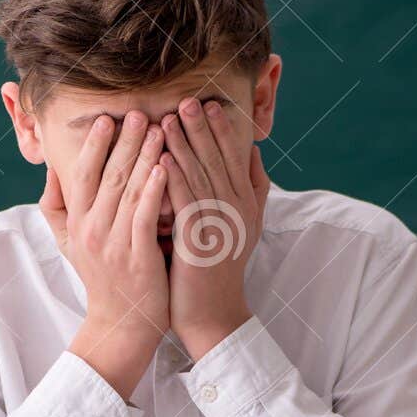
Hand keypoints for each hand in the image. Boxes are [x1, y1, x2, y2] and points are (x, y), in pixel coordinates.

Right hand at [40, 111, 170, 399]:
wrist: (121, 323)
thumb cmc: (102, 278)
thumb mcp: (70, 242)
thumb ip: (57, 206)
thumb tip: (51, 171)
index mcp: (77, 222)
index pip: (82, 173)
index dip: (94, 144)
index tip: (107, 118)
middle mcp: (91, 229)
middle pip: (107, 175)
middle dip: (124, 141)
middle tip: (138, 112)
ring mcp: (113, 243)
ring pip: (127, 191)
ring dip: (143, 156)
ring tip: (158, 128)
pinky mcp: (136, 257)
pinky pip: (144, 216)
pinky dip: (153, 190)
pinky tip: (166, 167)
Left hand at [160, 98, 270, 359]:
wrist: (213, 316)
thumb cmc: (217, 271)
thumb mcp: (243, 226)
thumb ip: (252, 189)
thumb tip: (254, 153)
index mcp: (246, 205)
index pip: (234, 159)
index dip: (222, 131)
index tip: (209, 104)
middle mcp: (238, 211)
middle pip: (219, 161)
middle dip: (203, 129)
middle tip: (190, 100)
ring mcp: (221, 225)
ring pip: (202, 176)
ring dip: (186, 145)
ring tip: (171, 118)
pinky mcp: (200, 241)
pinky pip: (186, 201)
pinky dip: (175, 177)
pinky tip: (162, 157)